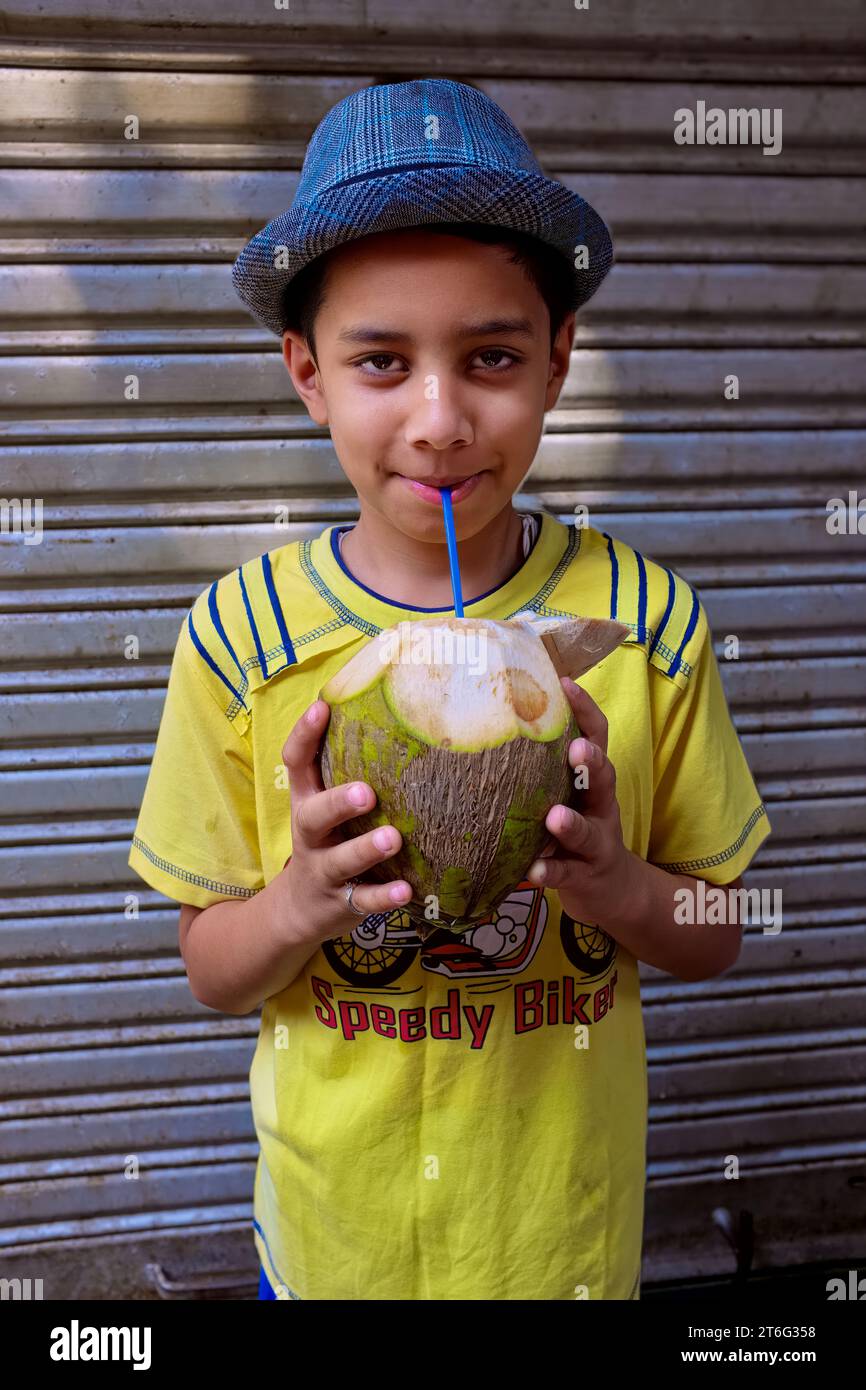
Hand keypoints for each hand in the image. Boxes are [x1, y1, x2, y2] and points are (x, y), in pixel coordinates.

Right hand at [278, 699, 413, 943]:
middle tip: (367, 792)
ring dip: (366, 849)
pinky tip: (407, 891)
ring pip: (340, 861)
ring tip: (393, 838)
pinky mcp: (341, 903)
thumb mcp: (327, 808)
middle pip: (313, 816)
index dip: (304, 736)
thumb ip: (349, 772)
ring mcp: (324, 871)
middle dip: (338, 803)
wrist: (298, 911)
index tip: (322, 707)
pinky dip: (384, 898)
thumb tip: (397, 717)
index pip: (296, 764)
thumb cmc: (328, 841)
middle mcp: (311, 835)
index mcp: (307, 802)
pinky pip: (363, 901)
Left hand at [526, 678, 639, 929]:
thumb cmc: (575, 829)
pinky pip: (567, 872)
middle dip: (592, 762)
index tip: (564, 682)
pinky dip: (551, 870)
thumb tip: (492, 718)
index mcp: (591, 779)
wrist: (611, 891)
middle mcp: (599, 805)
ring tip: (554, 817)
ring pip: (588, 830)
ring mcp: (596, 843)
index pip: (596, 735)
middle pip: (603, 778)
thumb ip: (541, 766)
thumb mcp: (566, 794)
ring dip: (571, 823)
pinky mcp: (585, 876)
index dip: (584, 709)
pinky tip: (533, 870)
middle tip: (576, 749)